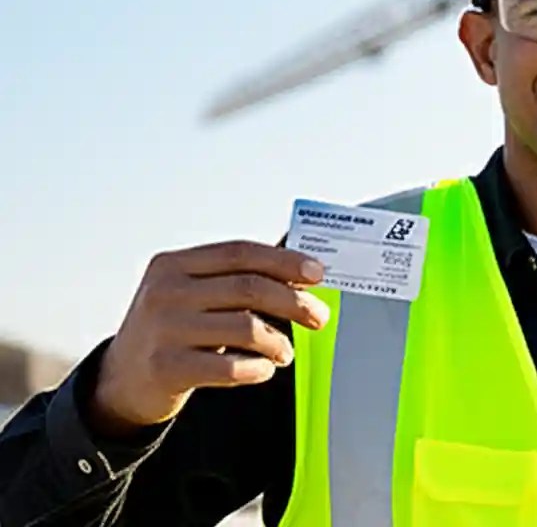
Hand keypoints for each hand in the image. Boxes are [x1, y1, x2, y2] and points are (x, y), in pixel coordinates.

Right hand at [89, 240, 329, 434]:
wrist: (120, 380)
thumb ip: (234, 280)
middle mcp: (165, 292)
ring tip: (285, 352)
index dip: (284, 260)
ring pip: (246, 327)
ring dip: (278, 341)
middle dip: (295, 302)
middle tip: (320, 317)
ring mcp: (164, 330)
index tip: (317, 273)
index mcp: (174, 264)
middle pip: (249, 288)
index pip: (240, 252)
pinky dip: (258, 368)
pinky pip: (231, 368)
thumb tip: (302, 275)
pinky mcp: (167, 368)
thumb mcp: (190, 294)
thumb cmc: (172, 331)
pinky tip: (263, 369)